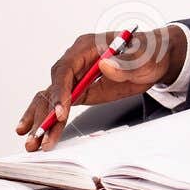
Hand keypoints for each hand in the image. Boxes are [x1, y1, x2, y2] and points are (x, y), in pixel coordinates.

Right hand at [15, 26, 186, 150]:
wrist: (155, 60)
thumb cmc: (148, 53)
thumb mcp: (143, 57)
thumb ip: (125, 62)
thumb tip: (104, 66)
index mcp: (86, 47)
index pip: (65, 69)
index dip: (60, 91)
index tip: (60, 112)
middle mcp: (76, 62)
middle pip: (53, 86)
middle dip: (44, 112)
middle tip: (39, 135)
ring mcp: (76, 78)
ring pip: (51, 99)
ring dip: (42, 120)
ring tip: (34, 143)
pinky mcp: (80, 91)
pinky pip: (60, 106)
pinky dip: (51, 122)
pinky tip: (43, 136)